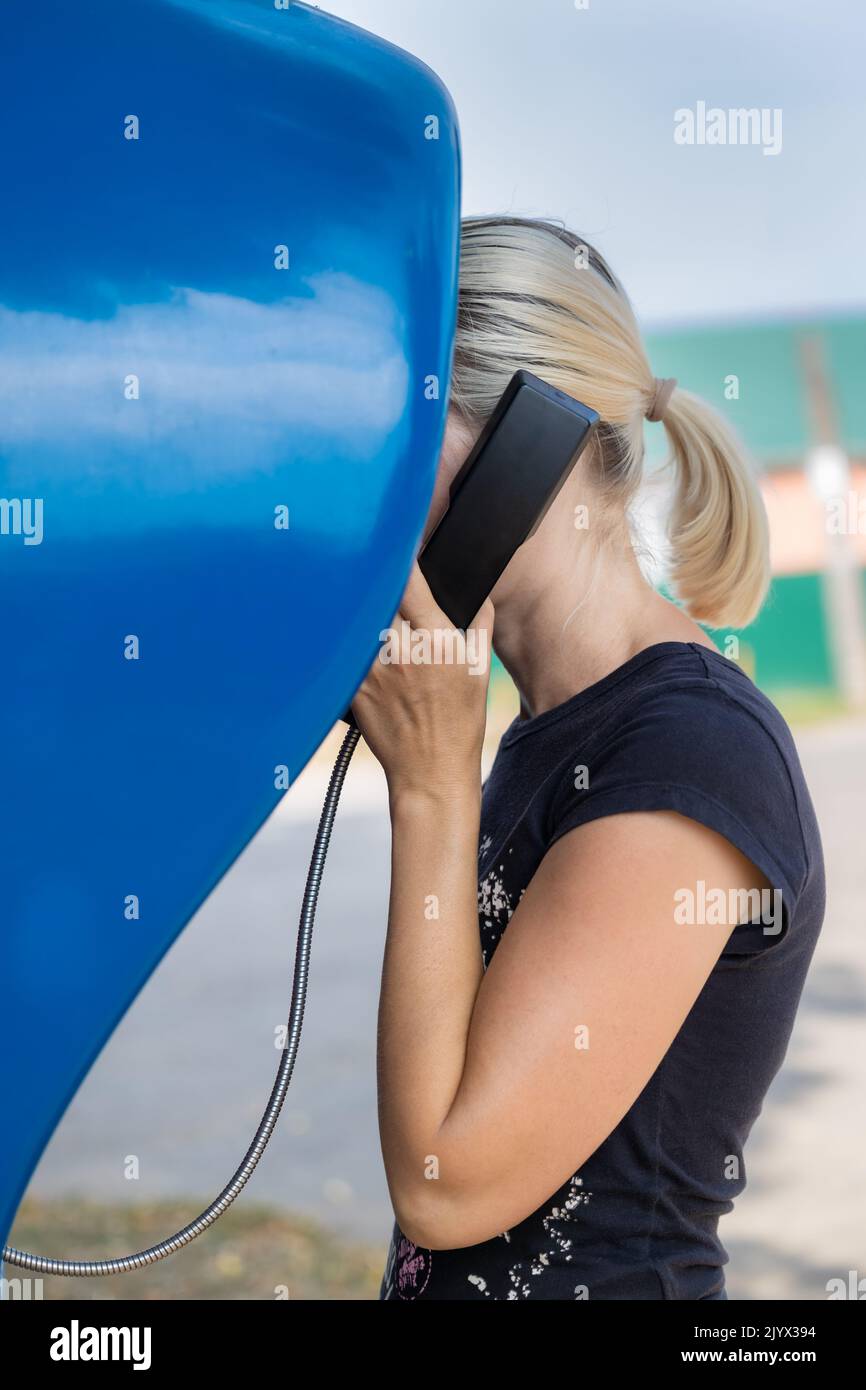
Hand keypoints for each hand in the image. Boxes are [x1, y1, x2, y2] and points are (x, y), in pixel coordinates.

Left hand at [350, 563, 493, 801]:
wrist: (431, 771)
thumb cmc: (459, 723)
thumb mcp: (479, 670)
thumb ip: (480, 625)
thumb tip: (479, 594)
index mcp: (436, 639)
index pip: (410, 580)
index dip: (401, 553)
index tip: (400, 542)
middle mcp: (402, 650)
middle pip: (377, 593)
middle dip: (376, 577)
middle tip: (374, 561)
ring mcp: (373, 669)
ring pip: (357, 619)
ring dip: (358, 605)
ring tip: (356, 595)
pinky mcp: (352, 686)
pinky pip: (344, 651)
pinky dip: (344, 639)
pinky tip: (342, 632)